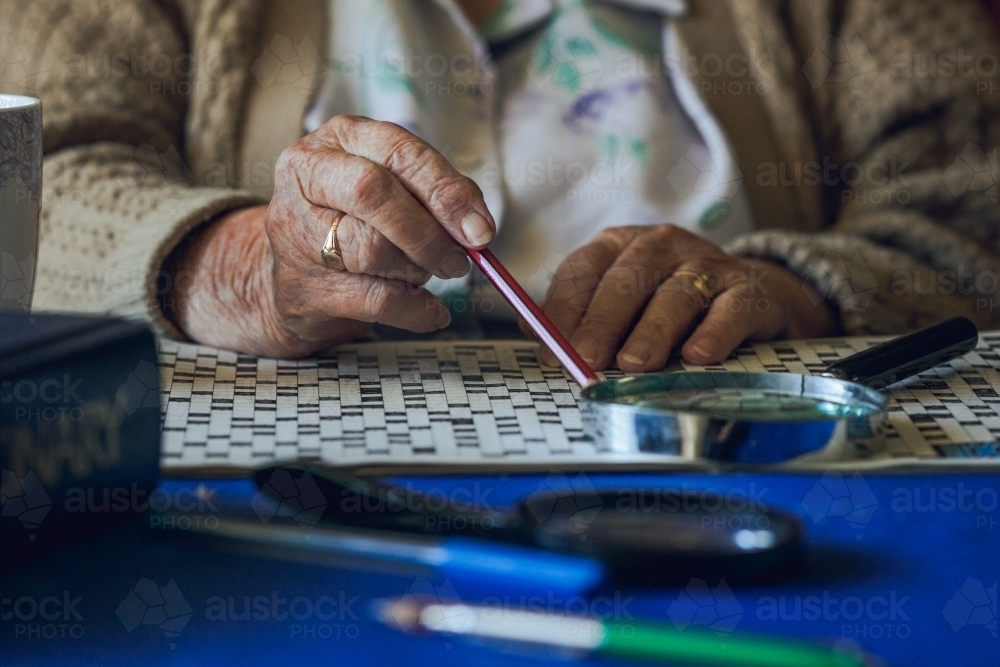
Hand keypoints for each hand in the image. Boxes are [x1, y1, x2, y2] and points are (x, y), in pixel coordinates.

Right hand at [164, 116, 495, 356]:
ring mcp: (296, 232)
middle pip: (374, 194)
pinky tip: (429, 310)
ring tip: (423, 272)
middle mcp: (308, 175)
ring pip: (373, 249)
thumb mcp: (395, 186)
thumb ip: (437, 193)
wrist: (292, 270)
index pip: (399, 152)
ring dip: (417, 270)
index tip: (480, 228)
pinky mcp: (302, 287)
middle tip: (457, 260)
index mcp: (340, 139)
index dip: (446, 191)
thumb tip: (475, 224)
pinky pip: (375, 300)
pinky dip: (415, 310)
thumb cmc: (355, 218)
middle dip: (428, 233)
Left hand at [535, 225, 840, 371]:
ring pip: (676, 294)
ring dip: (653, 331)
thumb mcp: (623, 304)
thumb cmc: (669, 307)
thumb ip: (581, 317)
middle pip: (627, 280)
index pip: (584, 270)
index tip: (551, 349)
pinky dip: (713, 333)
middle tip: (586, 359)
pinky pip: (729, 310)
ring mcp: (707, 264)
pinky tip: (697, 357)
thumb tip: (535, 337)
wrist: (751, 298)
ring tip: (634, 364)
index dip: (565, 310)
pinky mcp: (748, 290)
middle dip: (602, 323)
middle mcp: (661, 246)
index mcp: (620, 246)